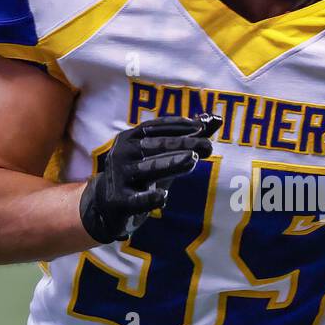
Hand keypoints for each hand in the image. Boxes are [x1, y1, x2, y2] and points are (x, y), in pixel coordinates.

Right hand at [79, 113, 220, 243]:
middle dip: (182, 144)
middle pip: (154, 146)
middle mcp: (122, 154)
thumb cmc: (141, 175)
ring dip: (170, 164)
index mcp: (130, 138)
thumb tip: (217, 118)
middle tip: (207, 146)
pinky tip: (163, 196)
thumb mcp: (162, 156)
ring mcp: (119, 177)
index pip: (155, 128)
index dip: (178, 126)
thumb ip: (189, 138)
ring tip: (193, 160)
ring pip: (147, 169)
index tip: (201, 127)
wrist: (107, 205)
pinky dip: (149, 197)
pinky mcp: (119, 201)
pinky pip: (136, 199)